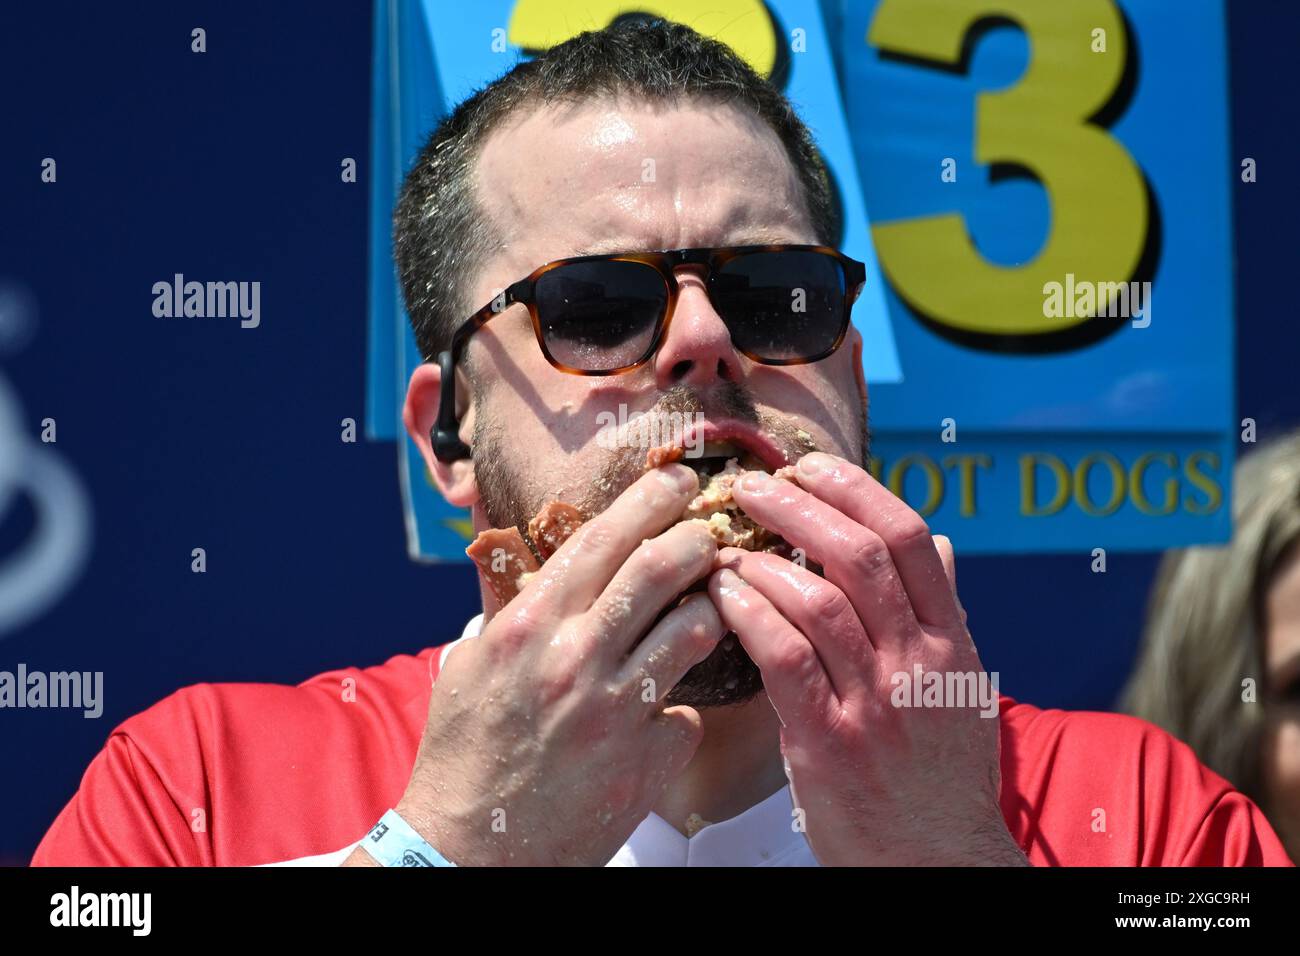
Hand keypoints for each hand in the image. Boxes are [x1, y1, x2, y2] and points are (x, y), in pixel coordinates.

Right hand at [390, 465, 722, 865]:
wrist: (469, 849)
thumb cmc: (464, 752)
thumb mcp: (470, 664)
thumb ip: (511, 607)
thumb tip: (533, 556)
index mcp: (529, 625)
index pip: (602, 538)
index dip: (650, 499)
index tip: (678, 479)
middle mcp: (574, 657)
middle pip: (660, 568)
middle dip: (699, 536)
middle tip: (714, 531)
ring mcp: (614, 709)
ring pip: (694, 630)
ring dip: (712, 609)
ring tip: (711, 606)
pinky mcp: (645, 760)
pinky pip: (687, 713)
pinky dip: (679, 708)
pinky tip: (661, 716)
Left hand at [709, 452, 1026, 865]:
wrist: (937, 861)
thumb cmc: (940, 773)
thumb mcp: (962, 684)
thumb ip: (945, 610)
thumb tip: (942, 544)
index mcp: (951, 641)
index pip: (910, 538)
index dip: (857, 489)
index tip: (813, 468)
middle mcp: (918, 662)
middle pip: (861, 554)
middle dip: (800, 507)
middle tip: (753, 487)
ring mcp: (877, 703)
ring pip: (817, 600)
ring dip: (764, 559)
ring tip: (725, 546)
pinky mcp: (830, 742)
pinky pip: (785, 658)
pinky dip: (751, 614)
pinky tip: (725, 595)